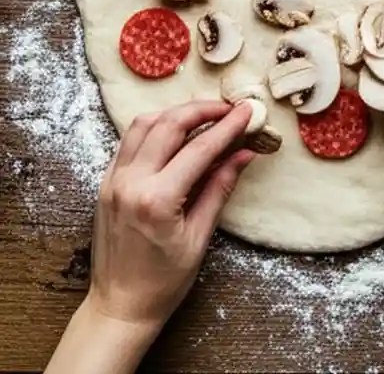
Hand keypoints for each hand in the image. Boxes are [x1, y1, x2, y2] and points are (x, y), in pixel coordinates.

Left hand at [47, 100, 255, 373]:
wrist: (120, 305)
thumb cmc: (164, 280)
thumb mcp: (199, 236)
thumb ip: (220, 188)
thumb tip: (245, 153)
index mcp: (157, 199)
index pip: (200, 148)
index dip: (228, 126)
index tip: (248, 111)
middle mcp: (130, 182)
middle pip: (168, 125)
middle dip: (202, 110)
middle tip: (229, 108)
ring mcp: (113, 181)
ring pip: (142, 125)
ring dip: (175, 114)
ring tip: (204, 116)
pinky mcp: (105, 184)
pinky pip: (129, 142)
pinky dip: (154, 129)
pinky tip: (175, 134)